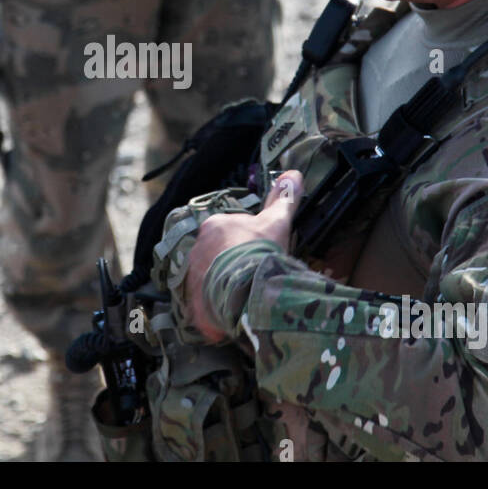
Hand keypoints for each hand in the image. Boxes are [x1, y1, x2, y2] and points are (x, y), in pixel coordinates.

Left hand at [183, 171, 303, 341]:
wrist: (249, 287)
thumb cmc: (261, 250)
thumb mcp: (276, 221)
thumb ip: (283, 198)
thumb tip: (294, 174)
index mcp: (214, 226)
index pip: (229, 232)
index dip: (247, 243)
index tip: (259, 253)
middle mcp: (197, 248)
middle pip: (218, 256)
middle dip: (233, 266)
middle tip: (255, 276)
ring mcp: (193, 276)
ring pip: (211, 281)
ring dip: (225, 288)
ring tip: (246, 298)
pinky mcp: (194, 302)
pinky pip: (206, 305)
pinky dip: (218, 310)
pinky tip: (235, 314)